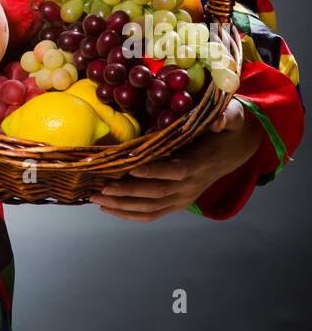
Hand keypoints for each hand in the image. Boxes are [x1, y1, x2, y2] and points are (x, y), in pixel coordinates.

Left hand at [90, 98, 264, 220]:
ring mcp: (184, 197)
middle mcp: (191, 185)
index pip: (176, 171)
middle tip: (101, 187)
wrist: (235, 149)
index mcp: (200, 163)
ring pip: (151, 208)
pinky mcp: (178, 202)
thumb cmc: (227, 128)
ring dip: (123, 206)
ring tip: (96, 198)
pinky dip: (130, 214)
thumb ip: (225, 117)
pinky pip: (153, 213)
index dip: (154, 171)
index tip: (130, 165)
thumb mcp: (231, 116)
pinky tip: (109, 209)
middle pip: (157, 193)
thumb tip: (219, 119)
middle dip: (127, 192)